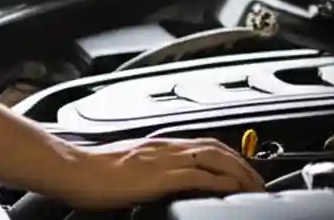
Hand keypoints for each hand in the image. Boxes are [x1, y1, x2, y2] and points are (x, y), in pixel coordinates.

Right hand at [54, 138, 264, 209]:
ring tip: (255, 187)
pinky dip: (221, 181)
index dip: (229, 155)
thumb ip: (149, 168)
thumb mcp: (128, 165)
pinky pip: (199, 176)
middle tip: (260, 181)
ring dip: (240, 172)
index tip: (243, 169)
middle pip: (217, 148)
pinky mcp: (160, 176)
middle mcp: (166, 147)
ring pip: (215, 158)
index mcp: (159, 145)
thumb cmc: (92, 171)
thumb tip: (161, 180)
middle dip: (243, 163)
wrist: (74, 170)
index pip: (204, 143)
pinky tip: (233, 190)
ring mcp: (165, 160)